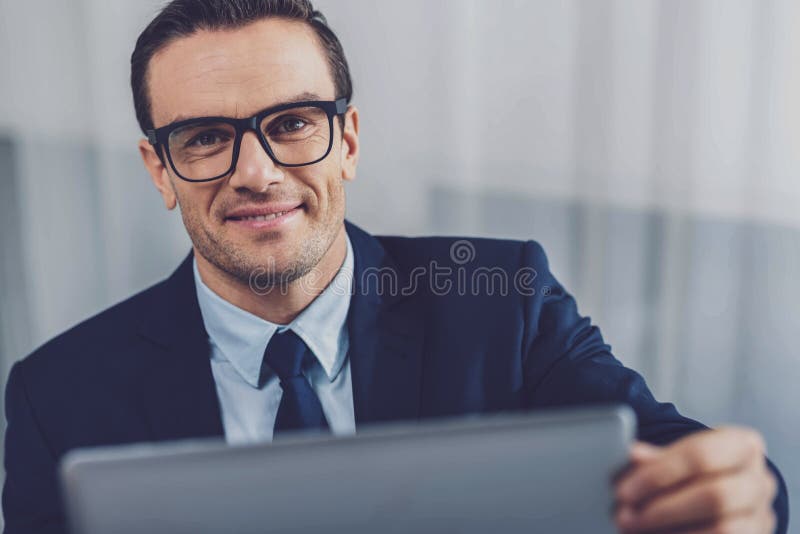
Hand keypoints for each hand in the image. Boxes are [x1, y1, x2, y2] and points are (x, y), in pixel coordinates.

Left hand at [614, 427, 777, 532]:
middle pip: (714, 496)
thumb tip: (629, 455)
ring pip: (723, 528)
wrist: (724, 492)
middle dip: (663, 509)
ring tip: (636, 528)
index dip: (658, 474)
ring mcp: (762, 514)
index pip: (700, 455)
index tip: (624, 490)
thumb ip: (655, 457)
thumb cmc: (696, 470)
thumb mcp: (678, 457)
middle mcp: (760, 479)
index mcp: (742, 444)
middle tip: (625, 516)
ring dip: (673, 531)